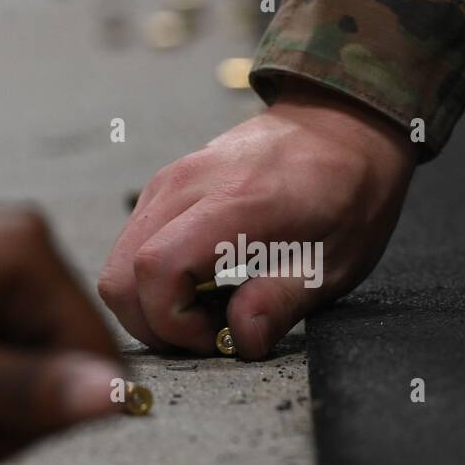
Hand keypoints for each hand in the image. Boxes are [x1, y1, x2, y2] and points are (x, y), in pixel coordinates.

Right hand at [98, 79, 415, 358]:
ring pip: (119, 264)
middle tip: (206, 332)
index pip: (156, 269)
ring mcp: (169, 182)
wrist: (340, 126)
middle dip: (152, 323)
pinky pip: (133, 245)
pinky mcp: (164, 187)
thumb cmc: (346, 191)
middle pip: (120, 275)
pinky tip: (202, 282)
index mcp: (236, 203)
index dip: (173, 321)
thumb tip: (242, 339)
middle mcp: (188, 186)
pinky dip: (154, 278)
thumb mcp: (334, 261)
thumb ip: (282, 301)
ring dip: (152, 302)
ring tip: (208, 306)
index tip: (214, 336)